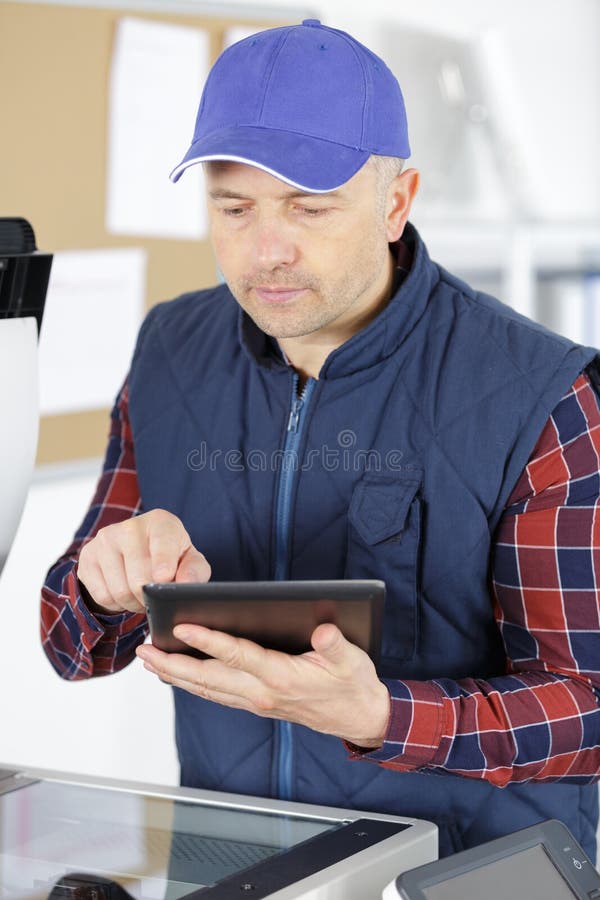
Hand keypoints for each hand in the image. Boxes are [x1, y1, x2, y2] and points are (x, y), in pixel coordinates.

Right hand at [77, 509, 210, 613]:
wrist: (138, 553)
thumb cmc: (172, 558)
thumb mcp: (190, 561)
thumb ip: (194, 571)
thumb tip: (185, 583)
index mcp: (161, 522)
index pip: (162, 541)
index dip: (163, 563)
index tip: (164, 579)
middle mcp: (130, 526)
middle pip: (139, 576)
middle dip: (150, 597)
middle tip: (156, 601)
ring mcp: (105, 540)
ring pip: (119, 590)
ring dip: (134, 603)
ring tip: (142, 598)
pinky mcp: (88, 557)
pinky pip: (102, 595)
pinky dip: (116, 604)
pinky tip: (125, 594)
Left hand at [136, 622, 389, 747]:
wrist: (359, 718)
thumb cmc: (353, 685)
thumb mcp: (353, 660)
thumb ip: (335, 645)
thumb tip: (322, 631)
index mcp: (282, 678)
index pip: (237, 656)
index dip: (209, 641)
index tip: (183, 627)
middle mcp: (262, 694)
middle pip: (209, 678)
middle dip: (174, 664)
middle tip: (145, 650)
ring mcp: (257, 702)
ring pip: (208, 689)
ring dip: (176, 676)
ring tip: (150, 661)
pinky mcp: (257, 705)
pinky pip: (217, 695)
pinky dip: (194, 685)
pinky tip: (180, 676)